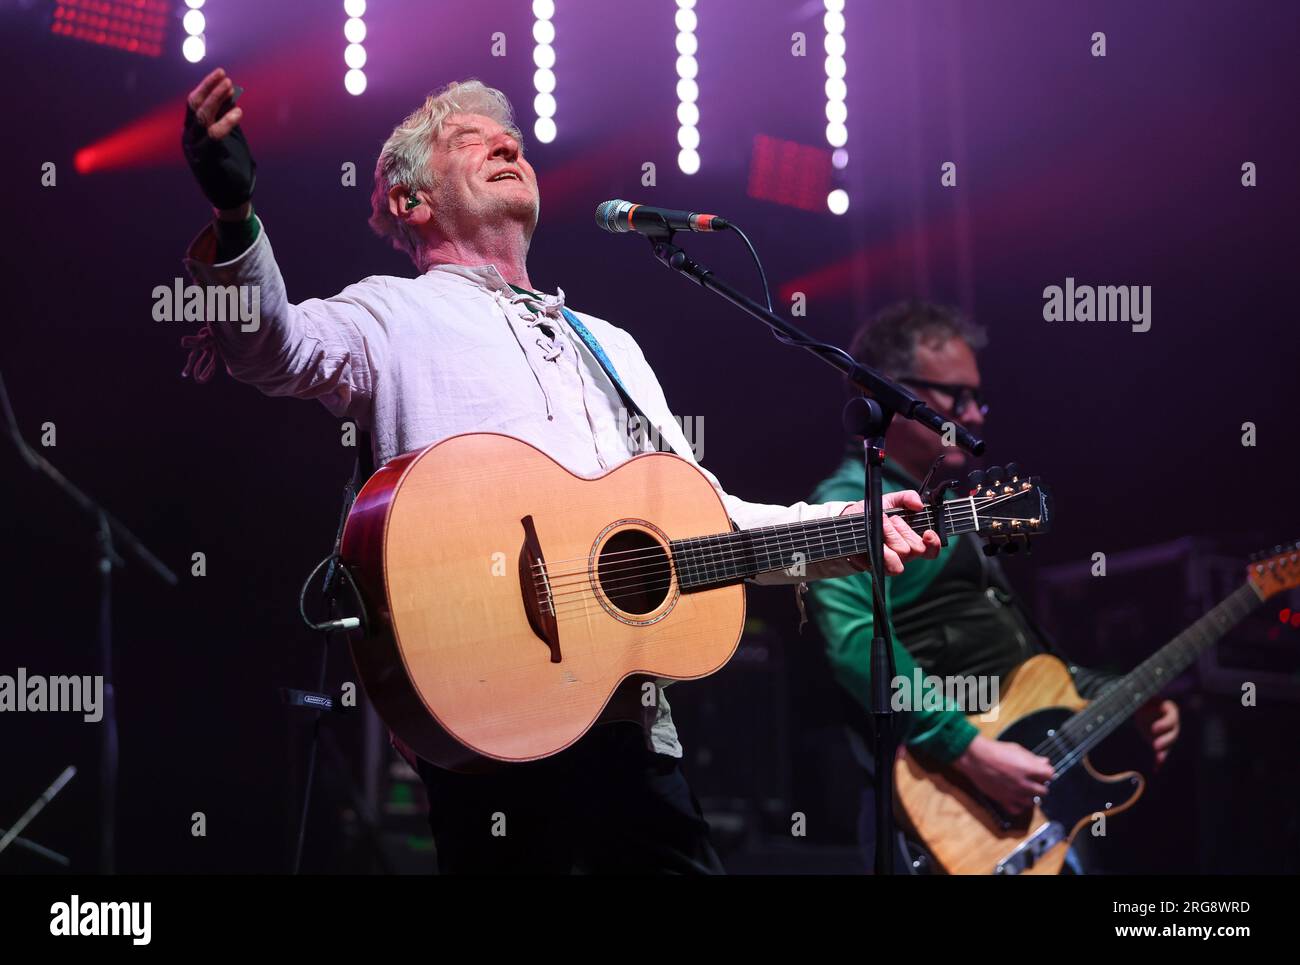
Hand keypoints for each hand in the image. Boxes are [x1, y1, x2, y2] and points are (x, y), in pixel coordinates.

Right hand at [183, 67, 256, 214]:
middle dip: (210, 90)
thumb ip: (226, 117)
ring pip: (201, 118)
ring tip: (231, 89)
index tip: (221, 74)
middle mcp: (189, 137)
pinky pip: (213, 136)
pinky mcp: (205, 160)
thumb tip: (232, 93)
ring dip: (216, 100)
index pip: (194, 102)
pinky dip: (226, 122)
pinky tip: (238, 113)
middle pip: (195, 106)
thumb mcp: (229, 136)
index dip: (207, 86)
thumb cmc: (231, 166)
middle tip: (226, 79)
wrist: (231, 197)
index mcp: (192, 130)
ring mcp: (195, 149)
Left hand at [839, 490, 941, 575]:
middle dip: (904, 530)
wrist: (849, 522)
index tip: (928, 532)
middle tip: (891, 519)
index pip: (931, 549)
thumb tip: (919, 504)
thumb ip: (907, 497)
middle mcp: (904, 553)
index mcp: (911, 539)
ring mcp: (891, 561)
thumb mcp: (889, 500)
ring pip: (903, 553)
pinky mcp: (877, 565)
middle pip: (916, 548)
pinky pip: (888, 564)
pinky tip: (877, 539)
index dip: (934, 543)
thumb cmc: (872, 513)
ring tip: (882, 525)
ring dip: (893, 535)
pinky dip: (884, 550)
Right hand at [952, 735, 1054, 814]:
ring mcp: (1014, 794)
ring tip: (1024, 789)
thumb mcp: (1016, 749)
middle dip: (1040, 785)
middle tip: (1033, 781)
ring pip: (1032, 802)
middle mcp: (1025, 783)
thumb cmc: (995, 750)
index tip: (1042, 772)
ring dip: (1030, 796)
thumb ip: (1032, 758)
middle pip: (1043, 791)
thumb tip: (1045, 762)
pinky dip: (1018, 806)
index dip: (1046, 773)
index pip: (1050, 775)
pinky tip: (1016, 798)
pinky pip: (1017, 810)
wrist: (975, 758)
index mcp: (1030, 769)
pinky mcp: (1003, 800)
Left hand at [1134, 698, 1179, 768]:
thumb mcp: (1140, 697)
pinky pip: (1162, 752)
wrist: (1138, 706)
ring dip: (1165, 752)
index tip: (1153, 729)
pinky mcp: (1160, 742)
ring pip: (1170, 744)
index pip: (1171, 716)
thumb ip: (1138, 696)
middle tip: (1155, 746)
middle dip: (1166, 740)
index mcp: (1167, 708)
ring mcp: (1166, 733)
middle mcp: (1169, 722)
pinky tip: (1156, 767)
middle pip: (1174, 732)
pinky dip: (1159, 760)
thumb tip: (1124, 690)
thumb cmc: (1140, 698)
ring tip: (1159, 759)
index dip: (1164, 723)